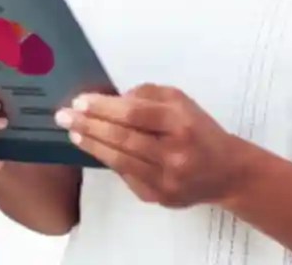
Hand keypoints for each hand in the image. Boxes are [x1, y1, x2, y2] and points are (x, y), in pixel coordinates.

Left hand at [54, 84, 252, 208]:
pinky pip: (127, 176)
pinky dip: (109, 160)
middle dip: (90, 125)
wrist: (226, 172)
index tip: (80, 101)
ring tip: (73, 132)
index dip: (104, 107)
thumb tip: (111, 100)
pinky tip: (95, 148)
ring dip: (92, 145)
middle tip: (64, 116)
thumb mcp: (181, 102)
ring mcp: (166, 179)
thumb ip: (148, 95)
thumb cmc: (199, 130)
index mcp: (182, 123)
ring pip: (120, 160)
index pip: (135, 113)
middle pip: (124, 137)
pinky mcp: (159, 197)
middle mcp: (175, 153)